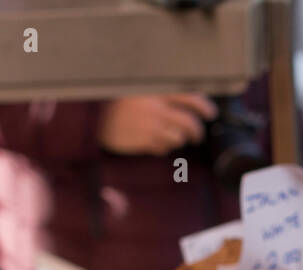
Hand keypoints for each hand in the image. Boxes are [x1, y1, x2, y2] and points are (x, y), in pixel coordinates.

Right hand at [98, 94, 217, 154]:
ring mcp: (150, 126)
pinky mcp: (143, 141)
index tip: (210, 112)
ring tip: (173, 136)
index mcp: (155, 90)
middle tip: (197, 134)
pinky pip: (163, 147)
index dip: (204, 106)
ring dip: (179, 139)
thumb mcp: (137, 88)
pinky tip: (156, 141)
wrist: (92, 115)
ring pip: (178, 138)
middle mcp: (155, 108)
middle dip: (197, 131)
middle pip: (189, 123)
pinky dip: (163, 146)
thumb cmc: (115, 101)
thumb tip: (184, 101)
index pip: (189, 97)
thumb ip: (159, 93)